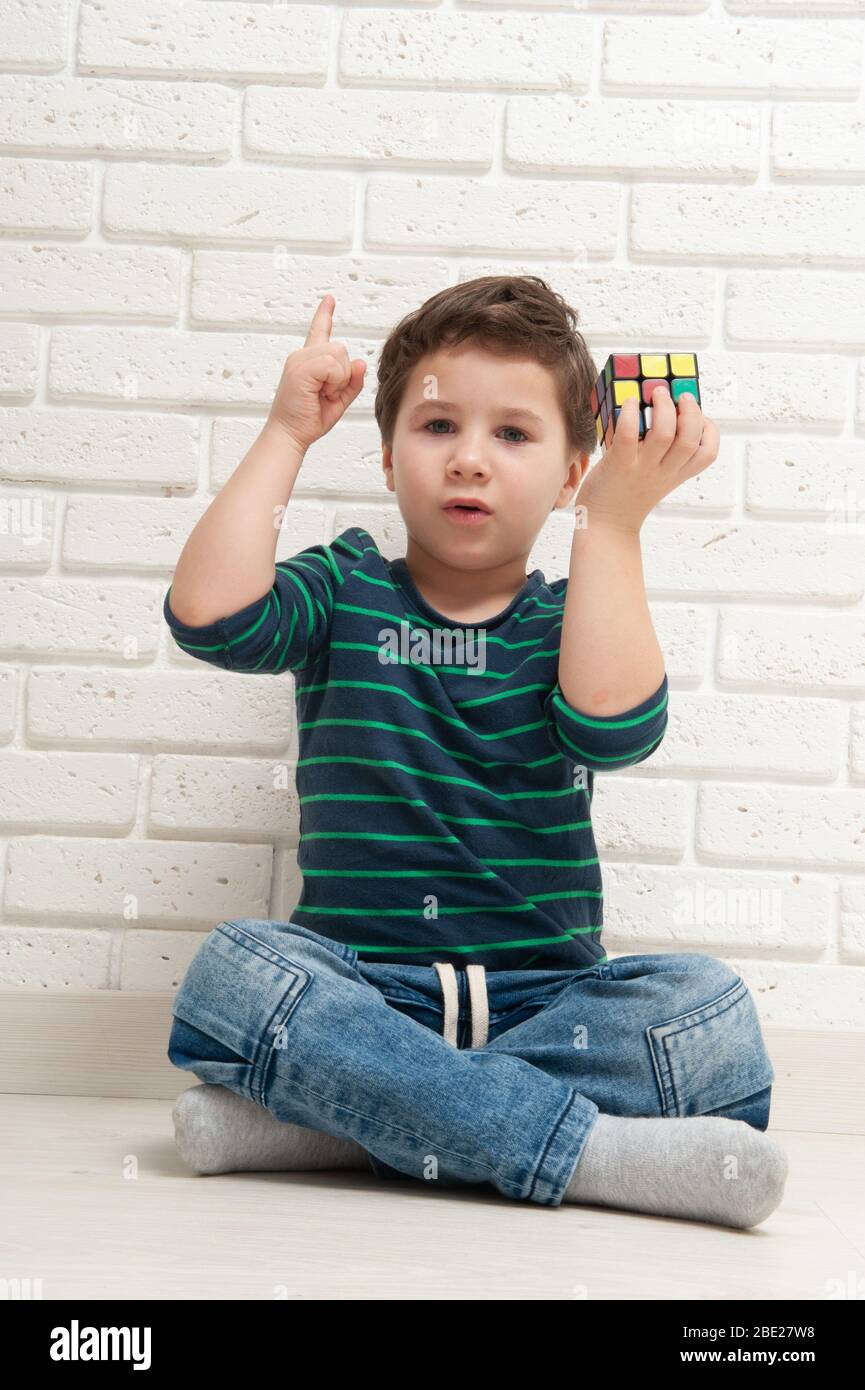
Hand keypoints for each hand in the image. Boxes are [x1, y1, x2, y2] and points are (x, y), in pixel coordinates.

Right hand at [266, 294, 365, 452]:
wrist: (290, 435)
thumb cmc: (309, 419)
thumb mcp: (339, 401)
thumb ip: (352, 382)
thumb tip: (360, 362)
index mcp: (309, 361)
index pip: (319, 331)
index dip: (325, 315)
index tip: (329, 298)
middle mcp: (302, 355)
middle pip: (340, 347)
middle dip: (343, 373)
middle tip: (326, 393)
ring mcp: (299, 360)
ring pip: (338, 354)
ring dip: (338, 379)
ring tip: (321, 394)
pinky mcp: (300, 368)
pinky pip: (333, 365)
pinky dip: (334, 382)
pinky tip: (321, 393)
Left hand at [578, 384, 719, 533]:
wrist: (605, 527)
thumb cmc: (627, 496)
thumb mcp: (655, 479)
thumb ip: (664, 457)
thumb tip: (660, 417)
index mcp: (676, 474)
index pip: (708, 453)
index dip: (710, 430)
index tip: (700, 418)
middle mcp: (663, 471)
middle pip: (691, 439)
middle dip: (691, 411)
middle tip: (680, 395)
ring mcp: (641, 468)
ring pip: (664, 434)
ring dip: (663, 407)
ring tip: (657, 392)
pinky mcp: (618, 465)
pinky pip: (628, 435)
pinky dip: (629, 414)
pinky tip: (629, 403)